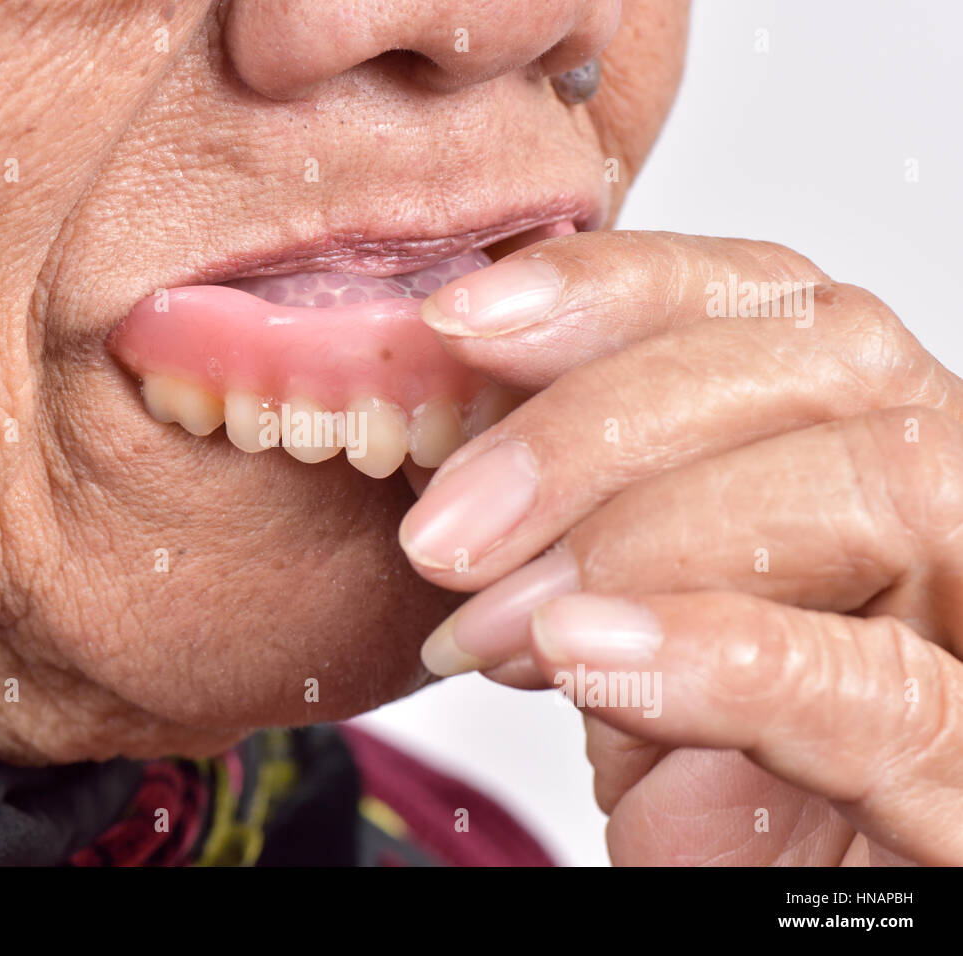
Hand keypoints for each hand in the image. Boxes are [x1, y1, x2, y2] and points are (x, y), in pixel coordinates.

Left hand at [402, 232, 962, 864]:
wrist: (757, 890)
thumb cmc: (694, 766)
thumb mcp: (616, 606)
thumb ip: (571, 505)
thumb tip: (450, 406)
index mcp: (861, 442)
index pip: (773, 299)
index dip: (614, 287)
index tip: (457, 322)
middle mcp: (951, 505)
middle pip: (827, 358)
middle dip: (595, 430)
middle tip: (443, 531)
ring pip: (882, 484)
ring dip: (643, 540)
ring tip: (494, 626)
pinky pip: (888, 690)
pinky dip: (721, 657)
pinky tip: (586, 655)